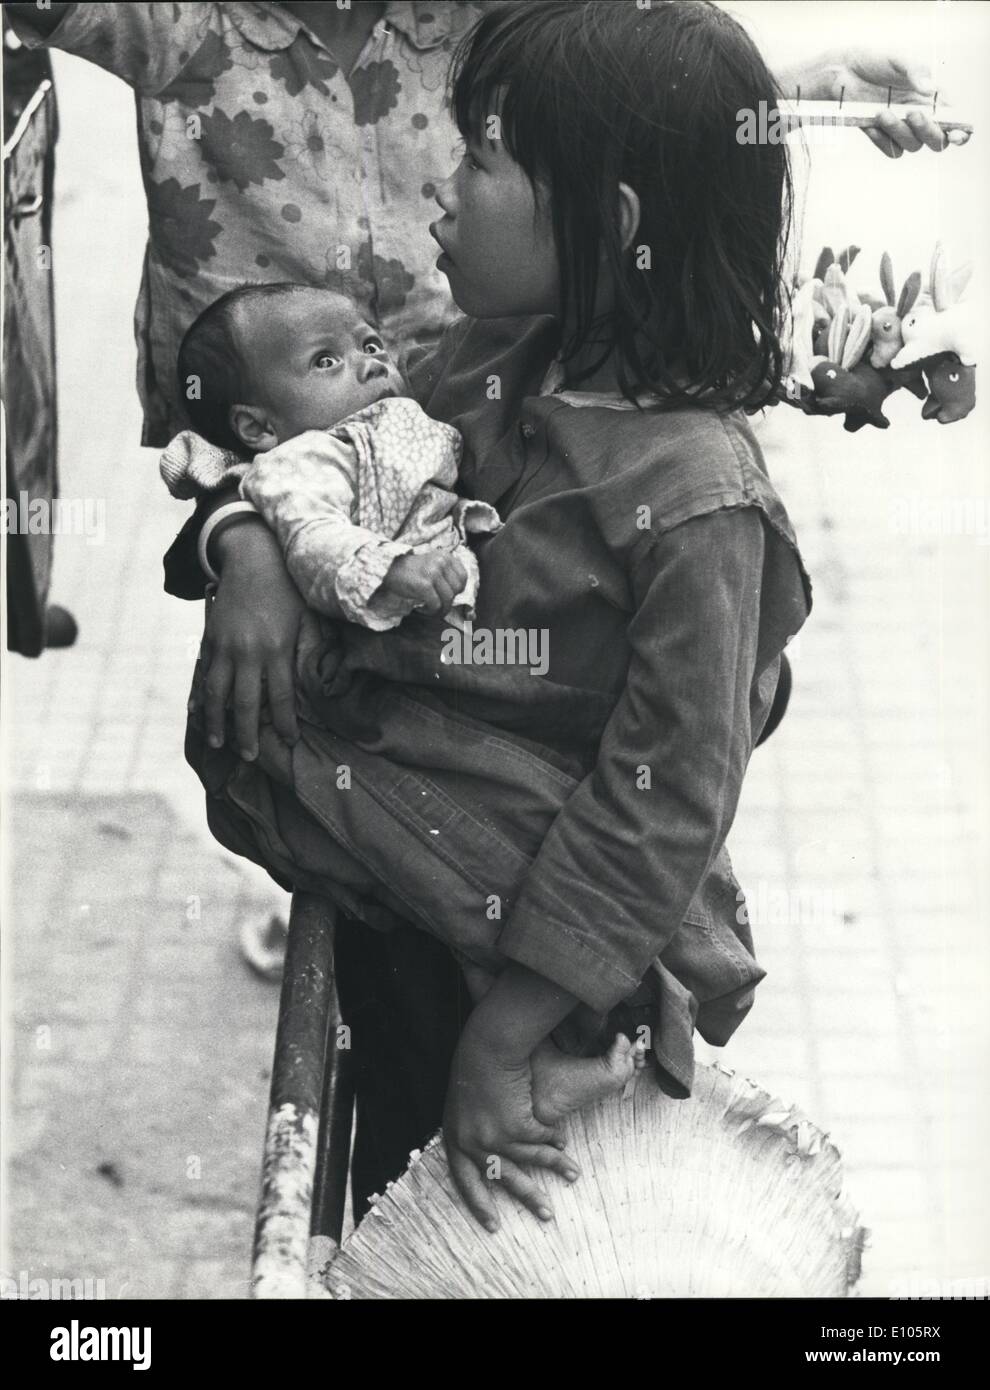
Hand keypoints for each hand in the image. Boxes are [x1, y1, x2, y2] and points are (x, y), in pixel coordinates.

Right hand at [199, 521, 303, 760]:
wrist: (253, 559)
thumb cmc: (288, 591)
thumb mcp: (308, 619)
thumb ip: (313, 652)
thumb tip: (321, 686)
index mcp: (277, 649)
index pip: (282, 697)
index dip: (285, 723)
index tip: (290, 742)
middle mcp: (248, 652)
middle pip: (246, 703)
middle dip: (248, 733)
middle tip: (250, 757)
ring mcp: (224, 646)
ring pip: (216, 692)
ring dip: (216, 721)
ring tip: (219, 743)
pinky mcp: (209, 638)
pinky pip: (201, 673)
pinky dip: (198, 695)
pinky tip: (196, 713)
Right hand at [382, 551, 466, 614]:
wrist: (387, 569)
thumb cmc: (409, 571)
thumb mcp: (430, 565)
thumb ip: (444, 574)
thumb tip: (456, 597)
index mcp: (445, 556)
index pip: (463, 577)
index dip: (457, 590)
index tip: (447, 595)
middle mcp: (441, 562)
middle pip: (457, 589)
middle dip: (449, 601)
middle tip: (437, 604)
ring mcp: (433, 573)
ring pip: (448, 599)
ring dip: (440, 609)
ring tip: (431, 609)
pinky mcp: (424, 584)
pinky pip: (436, 604)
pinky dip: (431, 611)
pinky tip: (423, 609)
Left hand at [443, 1014, 578, 1232]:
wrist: (487, 1045)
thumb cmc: (474, 1063)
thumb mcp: (463, 1099)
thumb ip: (470, 1124)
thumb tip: (482, 1147)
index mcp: (454, 1137)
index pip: (464, 1180)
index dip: (479, 1203)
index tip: (493, 1225)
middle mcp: (472, 1143)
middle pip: (502, 1178)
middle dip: (528, 1196)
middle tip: (546, 1216)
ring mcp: (494, 1137)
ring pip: (529, 1160)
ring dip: (555, 1167)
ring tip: (573, 1175)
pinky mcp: (516, 1127)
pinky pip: (541, 1137)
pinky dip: (554, 1140)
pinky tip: (565, 1142)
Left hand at [819, 48, 969, 155]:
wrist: (843, 73)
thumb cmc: (875, 62)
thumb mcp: (898, 60)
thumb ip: (916, 72)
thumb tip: (929, 89)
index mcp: (932, 98)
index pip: (954, 121)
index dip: (960, 132)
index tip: (956, 135)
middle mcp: (920, 116)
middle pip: (936, 139)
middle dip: (928, 130)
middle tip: (913, 114)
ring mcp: (901, 128)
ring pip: (912, 145)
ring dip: (900, 131)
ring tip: (882, 111)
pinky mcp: (882, 136)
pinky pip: (890, 149)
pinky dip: (882, 139)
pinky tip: (872, 123)